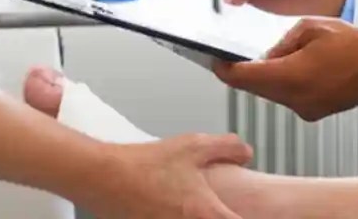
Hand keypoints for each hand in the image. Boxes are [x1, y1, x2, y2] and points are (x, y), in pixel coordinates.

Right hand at [82, 134, 253, 218]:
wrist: (102, 178)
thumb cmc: (147, 163)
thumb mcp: (194, 146)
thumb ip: (228, 147)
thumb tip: (248, 153)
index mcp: (206, 214)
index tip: (254, 213)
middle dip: (228, 218)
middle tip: (228, 208)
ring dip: (204, 218)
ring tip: (198, 207)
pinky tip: (182, 211)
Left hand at [213, 17, 357, 121]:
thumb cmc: (353, 42)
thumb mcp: (309, 28)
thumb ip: (280, 44)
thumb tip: (265, 56)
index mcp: (290, 76)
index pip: (242, 78)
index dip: (224, 69)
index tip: (215, 59)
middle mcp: (294, 99)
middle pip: (254, 89)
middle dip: (244, 73)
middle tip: (235, 57)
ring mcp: (305, 109)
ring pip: (270, 95)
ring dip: (265, 79)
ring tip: (271, 59)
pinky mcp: (315, 112)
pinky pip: (288, 99)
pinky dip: (284, 85)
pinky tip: (294, 69)